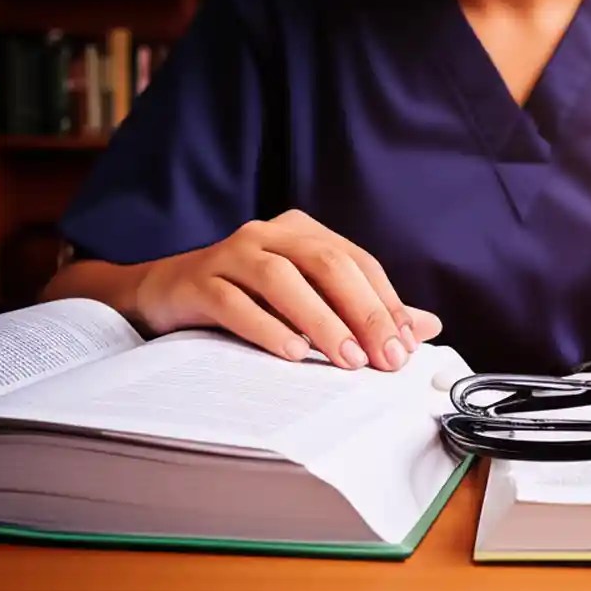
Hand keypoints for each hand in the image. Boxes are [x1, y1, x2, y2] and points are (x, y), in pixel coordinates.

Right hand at [134, 209, 441, 370]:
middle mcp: (268, 234)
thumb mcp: (307, 301)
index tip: (406, 346)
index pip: (357, 262)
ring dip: (321, 321)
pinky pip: (236, 302)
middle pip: (327, 263)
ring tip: (347, 358)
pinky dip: (267, 327)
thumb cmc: (246, 298)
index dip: (386, 303)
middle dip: (362, 311)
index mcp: (302, 232)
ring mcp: (230, 254)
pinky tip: (293, 353)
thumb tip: (427, 326)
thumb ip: (364, 311)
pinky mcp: (198, 282)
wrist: (163, 294)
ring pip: (283, 279)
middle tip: (384, 357)